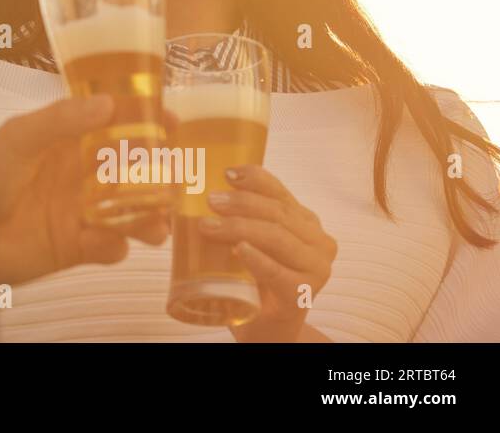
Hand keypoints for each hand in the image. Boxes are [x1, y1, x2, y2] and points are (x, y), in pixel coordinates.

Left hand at [0, 95, 169, 284]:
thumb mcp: (18, 137)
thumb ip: (60, 120)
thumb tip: (108, 103)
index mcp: (68, 140)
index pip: (115, 124)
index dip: (146, 121)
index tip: (172, 120)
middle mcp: (80, 173)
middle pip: (135, 170)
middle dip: (162, 172)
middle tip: (180, 175)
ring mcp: (81, 210)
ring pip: (133, 212)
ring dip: (151, 216)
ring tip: (158, 222)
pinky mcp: (76, 247)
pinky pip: (111, 247)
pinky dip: (116, 246)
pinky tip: (105, 243)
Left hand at [199, 164, 337, 342]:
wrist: (265, 326)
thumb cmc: (252, 278)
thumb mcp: (245, 240)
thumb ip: (230, 216)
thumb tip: (182, 191)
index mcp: (305, 221)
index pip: (280, 192)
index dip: (255, 178)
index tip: (226, 173)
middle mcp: (318, 241)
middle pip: (278, 213)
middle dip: (241, 203)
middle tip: (210, 201)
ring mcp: (316, 269)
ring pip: (278, 237)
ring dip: (240, 227)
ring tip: (209, 225)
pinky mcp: (304, 294)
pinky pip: (278, 272)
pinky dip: (258, 259)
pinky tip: (239, 250)